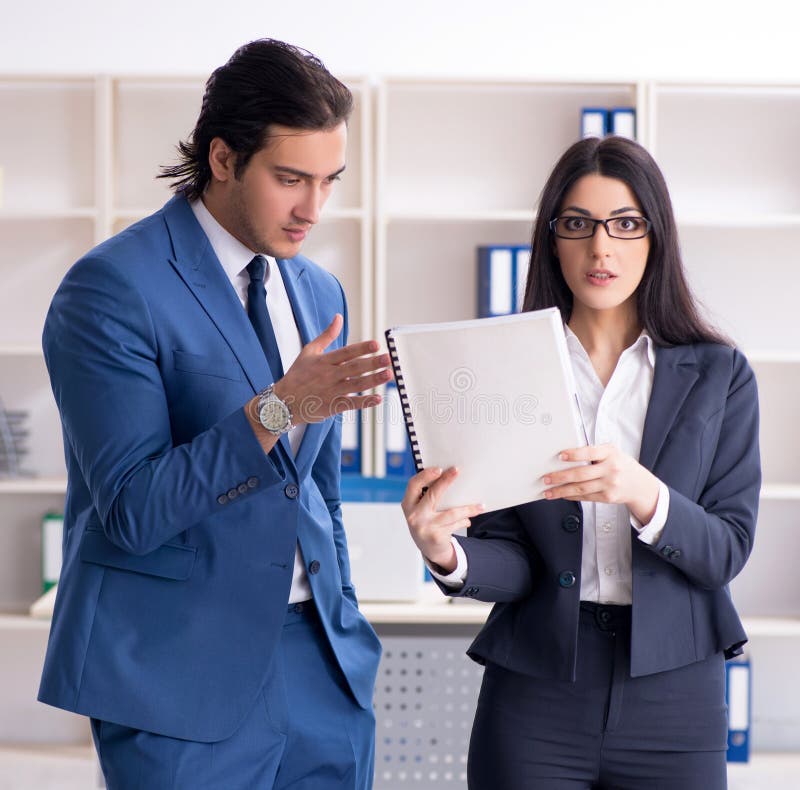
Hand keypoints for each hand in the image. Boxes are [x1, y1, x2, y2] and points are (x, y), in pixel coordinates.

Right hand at [271, 314, 391, 424]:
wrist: (283, 401)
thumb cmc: (297, 375)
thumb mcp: (309, 351)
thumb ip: (326, 335)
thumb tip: (338, 317)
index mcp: (324, 361)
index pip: (346, 353)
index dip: (361, 348)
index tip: (376, 344)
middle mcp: (328, 375)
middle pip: (353, 368)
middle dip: (372, 363)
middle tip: (388, 359)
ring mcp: (331, 392)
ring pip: (355, 385)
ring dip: (373, 380)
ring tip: (388, 374)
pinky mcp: (332, 406)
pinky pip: (350, 404)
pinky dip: (364, 402)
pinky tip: (378, 398)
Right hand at [401, 467, 483, 572]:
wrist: (429, 549)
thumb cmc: (427, 522)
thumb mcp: (421, 510)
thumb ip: (427, 496)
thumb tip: (448, 476)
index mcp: (408, 505)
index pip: (413, 485)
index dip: (425, 476)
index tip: (439, 468)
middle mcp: (414, 516)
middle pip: (432, 495)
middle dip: (446, 480)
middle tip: (457, 470)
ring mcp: (425, 527)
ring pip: (451, 513)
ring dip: (468, 509)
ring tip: (480, 506)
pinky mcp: (436, 537)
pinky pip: (455, 524)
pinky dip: (464, 521)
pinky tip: (468, 520)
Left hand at [542, 444, 659, 523]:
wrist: (640, 485)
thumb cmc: (620, 464)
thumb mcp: (612, 452)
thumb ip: (594, 452)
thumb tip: (566, 456)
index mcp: (610, 453)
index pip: (589, 452)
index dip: (574, 454)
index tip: (560, 456)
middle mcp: (611, 469)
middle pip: (581, 474)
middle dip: (560, 477)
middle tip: (546, 478)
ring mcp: (610, 484)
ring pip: (581, 488)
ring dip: (561, 490)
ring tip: (548, 491)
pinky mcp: (607, 497)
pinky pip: (585, 497)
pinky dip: (571, 496)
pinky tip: (561, 494)